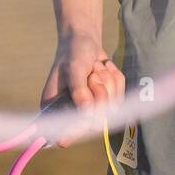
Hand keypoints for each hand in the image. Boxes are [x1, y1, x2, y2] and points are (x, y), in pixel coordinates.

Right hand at [41, 30, 125, 147]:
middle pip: (96, 122)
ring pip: (112, 106)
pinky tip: (105, 67)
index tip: (87, 116)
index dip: (78, 129)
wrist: (84, 40)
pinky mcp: (106, 101)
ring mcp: (91, 109)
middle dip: (100, 94)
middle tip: (92, 75)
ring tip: (96, 67)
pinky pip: (120, 96)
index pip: (65, 134)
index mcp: (55, 110)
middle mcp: (72, 114)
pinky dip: (115, 78)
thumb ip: (79, 91)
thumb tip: (88, 113)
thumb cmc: (73, 53)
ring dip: (107, 82)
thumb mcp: (74, 69)